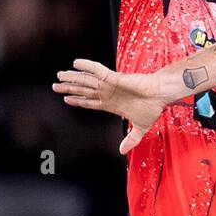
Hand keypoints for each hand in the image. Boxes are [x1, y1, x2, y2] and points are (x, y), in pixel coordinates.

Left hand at [52, 59, 167, 154]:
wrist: (161, 95)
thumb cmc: (152, 108)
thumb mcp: (140, 128)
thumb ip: (131, 140)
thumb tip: (123, 152)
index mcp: (111, 104)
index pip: (89, 102)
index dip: (77, 100)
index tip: (66, 99)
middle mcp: (107, 93)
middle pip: (83, 90)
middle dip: (69, 88)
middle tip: (55, 86)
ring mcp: (109, 85)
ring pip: (86, 80)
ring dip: (72, 78)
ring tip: (59, 76)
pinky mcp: (114, 78)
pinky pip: (97, 70)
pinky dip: (86, 66)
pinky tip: (76, 63)